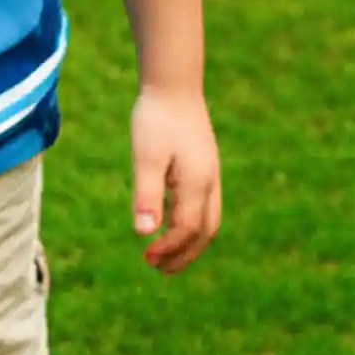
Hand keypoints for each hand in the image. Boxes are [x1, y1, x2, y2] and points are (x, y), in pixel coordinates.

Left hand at [130, 88, 220, 273]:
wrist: (173, 85)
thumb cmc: (155, 119)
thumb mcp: (145, 157)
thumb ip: (146, 195)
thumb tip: (144, 233)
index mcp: (198, 183)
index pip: (187, 229)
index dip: (169, 248)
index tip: (146, 257)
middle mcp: (210, 182)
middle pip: (204, 231)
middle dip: (184, 254)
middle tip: (158, 269)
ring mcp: (210, 175)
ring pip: (208, 220)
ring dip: (188, 242)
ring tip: (163, 255)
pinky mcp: (204, 167)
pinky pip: (204, 205)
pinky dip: (190, 223)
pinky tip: (167, 223)